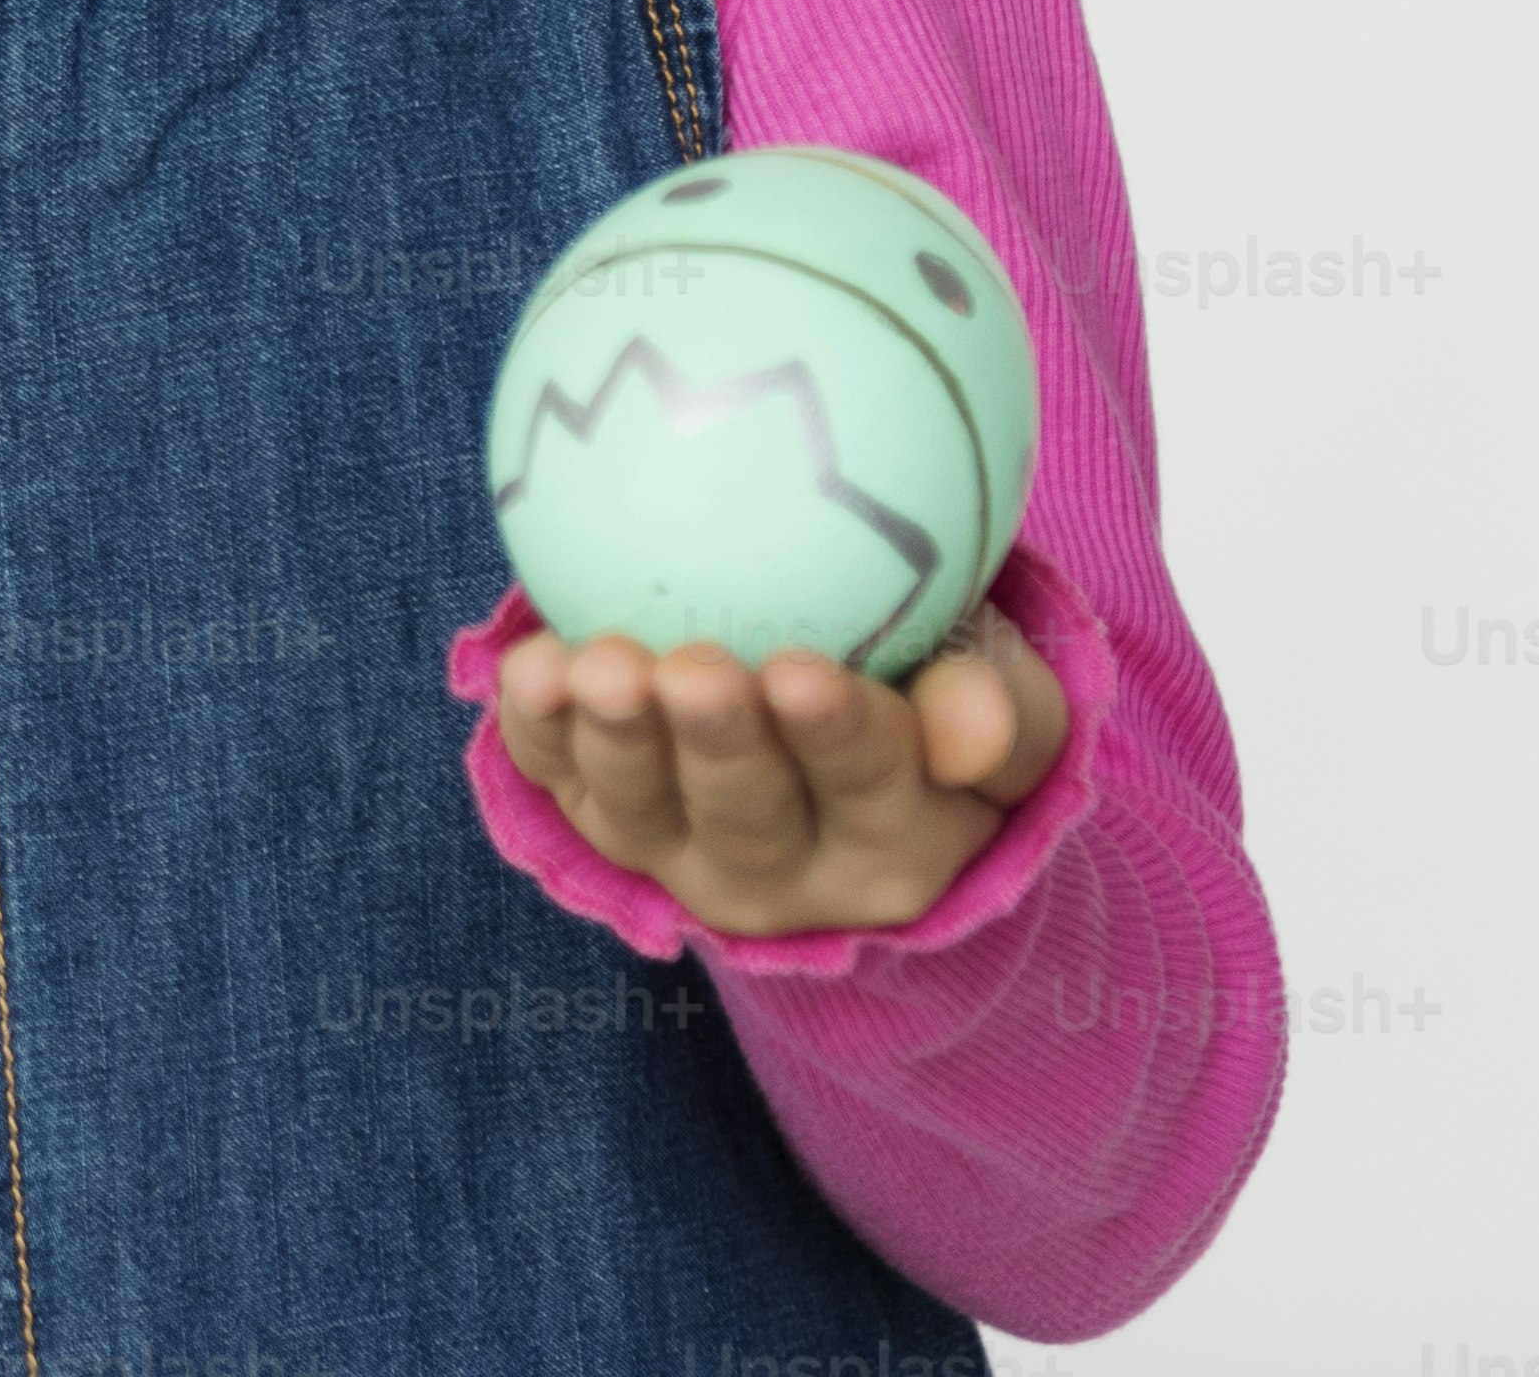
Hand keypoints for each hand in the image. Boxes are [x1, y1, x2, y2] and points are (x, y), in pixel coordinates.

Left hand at [485, 602, 1069, 938]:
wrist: (834, 757)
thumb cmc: (939, 701)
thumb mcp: (1011, 712)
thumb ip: (1006, 711)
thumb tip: (973, 721)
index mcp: (898, 843)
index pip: (870, 788)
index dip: (834, 733)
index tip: (799, 668)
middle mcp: (787, 871)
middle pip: (745, 813)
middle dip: (715, 743)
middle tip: (692, 668)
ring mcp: (685, 855)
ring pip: (642, 811)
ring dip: (612, 738)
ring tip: (592, 667)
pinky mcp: (609, 826)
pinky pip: (561, 785)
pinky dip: (539, 732)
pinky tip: (527, 668)